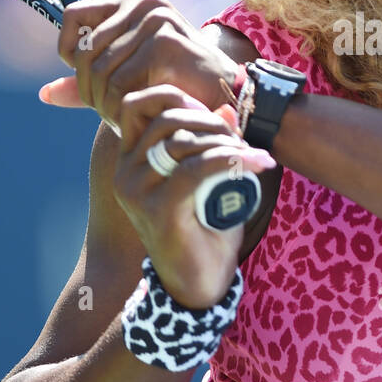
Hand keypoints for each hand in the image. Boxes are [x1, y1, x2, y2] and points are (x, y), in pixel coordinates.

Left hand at [40, 0, 239, 131]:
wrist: (226, 96)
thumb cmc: (177, 86)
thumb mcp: (126, 80)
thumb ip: (86, 83)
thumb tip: (44, 94)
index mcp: (131, 3)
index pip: (73, 17)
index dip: (71, 54)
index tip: (90, 81)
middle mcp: (142, 3)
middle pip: (84, 51)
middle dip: (89, 90)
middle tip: (108, 113)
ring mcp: (155, 19)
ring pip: (98, 70)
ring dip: (104, 104)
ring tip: (122, 118)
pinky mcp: (165, 42)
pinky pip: (119, 83)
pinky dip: (120, 108)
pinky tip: (135, 118)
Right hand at [112, 83, 274, 309]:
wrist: (199, 285)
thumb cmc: (205, 230)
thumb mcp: (209, 180)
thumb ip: (213, 145)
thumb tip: (226, 108)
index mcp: (130, 160)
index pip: (137, 105)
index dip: (176, 96)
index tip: (214, 114)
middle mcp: (126, 172)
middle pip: (165, 117)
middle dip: (212, 121)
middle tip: (243, 139)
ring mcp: (138, 191)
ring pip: (182, 140)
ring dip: (226, 140)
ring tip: (253, 156)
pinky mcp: (158, 210)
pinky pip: (195, 169)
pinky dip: (230, 159)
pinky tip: (256, 163)